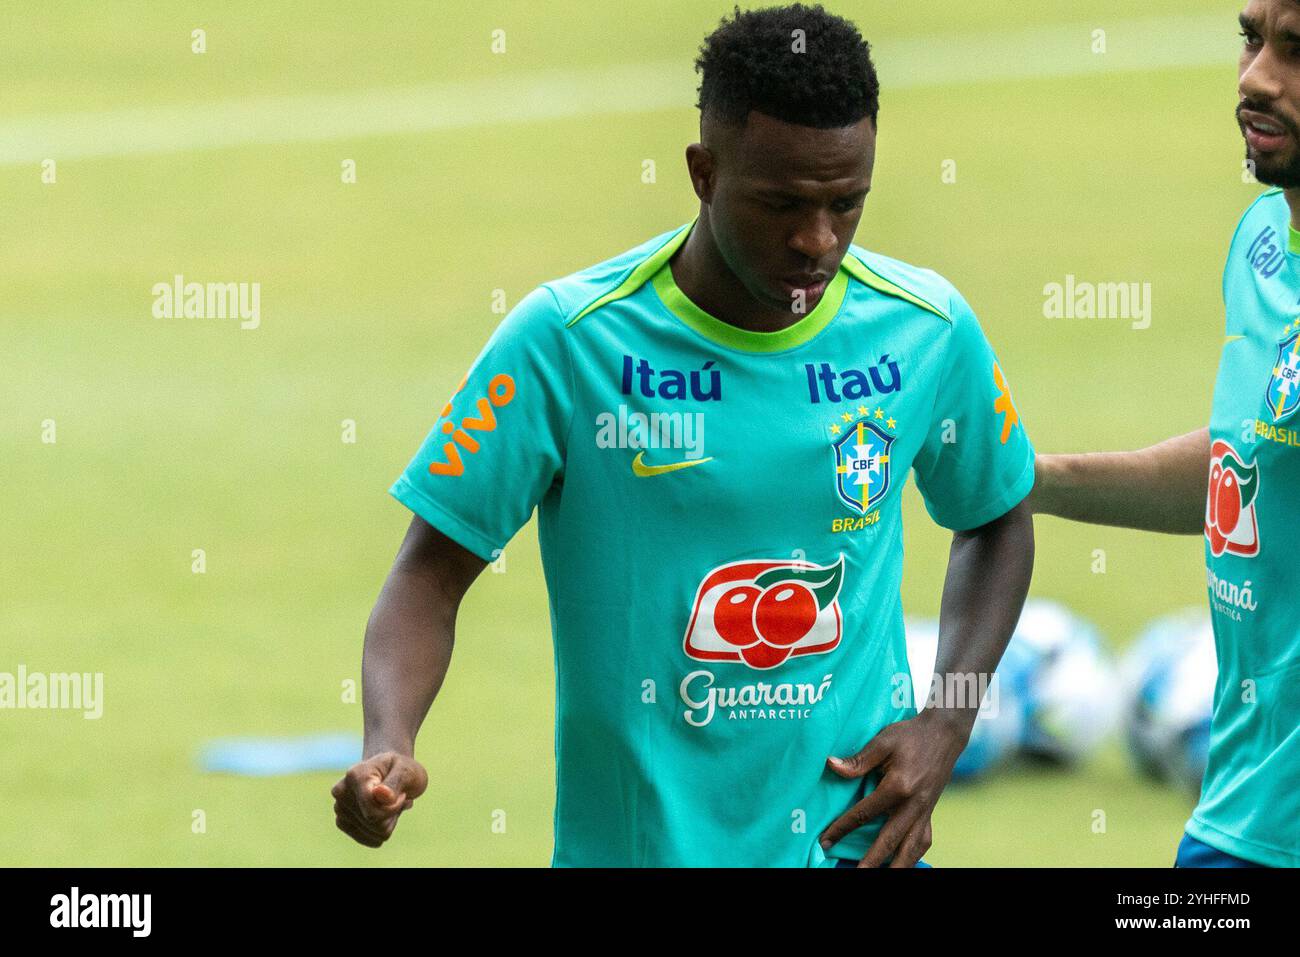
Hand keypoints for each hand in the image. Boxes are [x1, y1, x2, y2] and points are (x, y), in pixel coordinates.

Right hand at [331, 751, 427, 847]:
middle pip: (375, 824)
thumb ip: (395, 782)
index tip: (403, 794)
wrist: (389, 772)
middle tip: (397, 796)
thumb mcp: (407, 771)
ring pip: (375, 833)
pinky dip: (383, 830)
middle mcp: (341, 792)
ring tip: (389, 802)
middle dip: (393, 813)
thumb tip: (380, 794)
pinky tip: (383, 813)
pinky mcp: (342, 823)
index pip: (372, 811)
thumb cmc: (401, 769)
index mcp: (355, 775)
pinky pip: (372, 839)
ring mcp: (339, 809)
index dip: (394, 808)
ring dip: (389, 821)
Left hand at [818, 709, 970, 867]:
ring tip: (883, 875)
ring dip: (897, 865)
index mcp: (898, 786)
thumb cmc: (911, 735)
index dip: (843, 828)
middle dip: (872, 860)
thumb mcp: (883, 741)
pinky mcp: (931, 812)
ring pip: (911, 847)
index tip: (826, 841)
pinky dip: (914, 855)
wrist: (944, 734)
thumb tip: (831, 765)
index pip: (865, 813)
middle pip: (889, 840)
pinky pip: (923, 840)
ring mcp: (924, 811)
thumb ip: (858, 760)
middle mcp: (913, 804)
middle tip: (857, 873)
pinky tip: (904, 862)